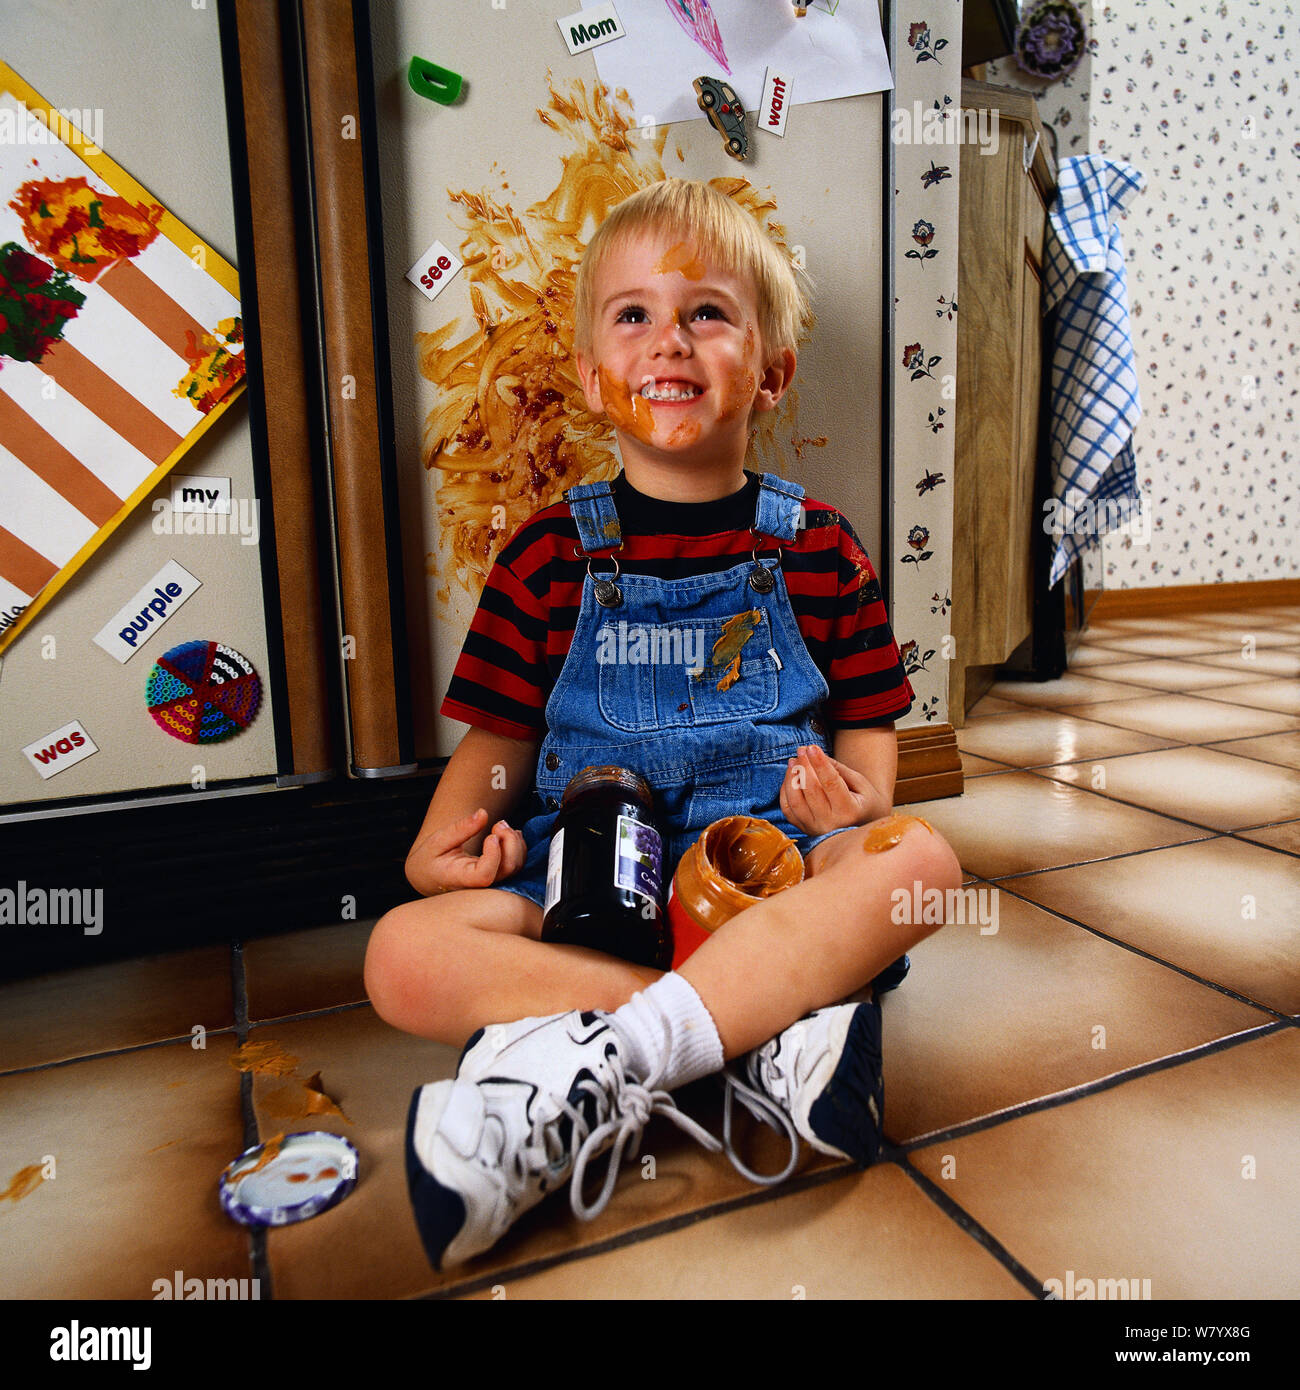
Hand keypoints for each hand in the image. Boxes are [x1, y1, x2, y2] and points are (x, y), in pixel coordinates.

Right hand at [410, 808, 526, 895]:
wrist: (430, 875)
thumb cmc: (431, 859)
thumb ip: (460, 829)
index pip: (485, 875)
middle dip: (509, 841)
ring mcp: (492, 883)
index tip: (491, 835)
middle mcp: (480, 886)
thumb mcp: (437, 841)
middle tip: (498, 824)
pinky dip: (518, 846)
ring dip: (515, 841)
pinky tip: (506, 834)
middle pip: (508, 869)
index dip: (494, 854)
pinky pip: (517, 864)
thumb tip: (483, 813)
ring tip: (500, 825)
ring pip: (516, 866)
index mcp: (461, 879)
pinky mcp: (499, 877)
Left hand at [779, 744, 879, 836]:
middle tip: (801, 750)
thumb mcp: (859, 783)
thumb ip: (837, 769)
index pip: (831, 783)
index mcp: (850, 811)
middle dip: (804, 767)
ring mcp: (816, 829)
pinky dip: (786, 791)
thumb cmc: (863, 801)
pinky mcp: (805, 830)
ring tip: (793, 761)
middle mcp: (831, 824)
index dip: (820, 764)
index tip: (812, 747)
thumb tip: (812, 753)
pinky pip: (788, 810)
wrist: (863, 828)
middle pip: (811, 791)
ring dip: (790, 778)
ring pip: (795, 802)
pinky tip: (790, 776)